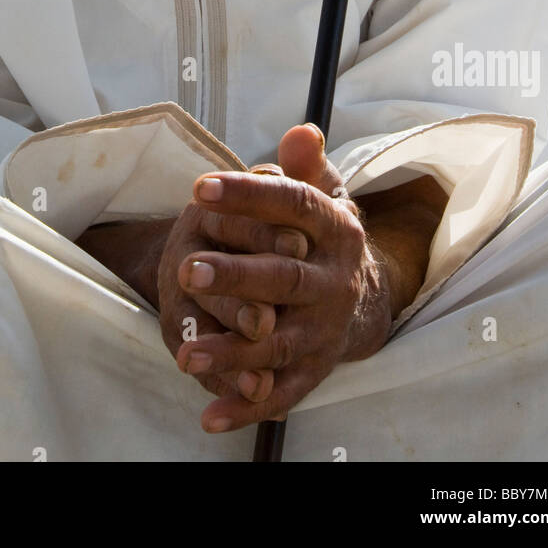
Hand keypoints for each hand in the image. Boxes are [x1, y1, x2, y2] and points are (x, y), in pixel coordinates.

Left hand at [172, 123, 393, 432]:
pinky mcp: (314, 371)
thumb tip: (301, 131)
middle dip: (236, 277)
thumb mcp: (322, 193)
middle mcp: (335, 282)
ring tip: (186, 353)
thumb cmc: (320, 236)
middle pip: (285, 279)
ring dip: (233, 351)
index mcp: (337, 230)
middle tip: (185, 270)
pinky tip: (209, 416)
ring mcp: (325, 330)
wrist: (362, 300)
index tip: (198, 188)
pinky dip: (245, 408)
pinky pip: (281, 394)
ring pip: (278, 343)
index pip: (294, 207)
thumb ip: (304, 165)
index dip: (249, 197)